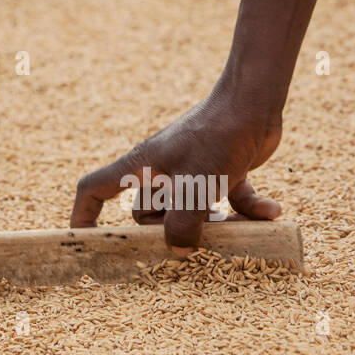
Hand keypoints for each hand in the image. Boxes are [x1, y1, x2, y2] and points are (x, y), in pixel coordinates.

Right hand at [71, 91, 282, 254]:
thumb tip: (178, 252)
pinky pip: (229, 200)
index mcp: (141, 167)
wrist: (255, 101)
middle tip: (191, 243)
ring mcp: (191, 170)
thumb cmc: (217, 137)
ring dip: (213, 227)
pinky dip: (247, 209)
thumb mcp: (196, 186)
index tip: (84, 240)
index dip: (83, 216)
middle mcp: (161, 170)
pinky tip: (271, 211)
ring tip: (234, 230)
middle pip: (147, 213)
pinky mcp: (222, 171)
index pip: (95, 189)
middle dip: (167, 233)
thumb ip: (182, 225)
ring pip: (188, 212)